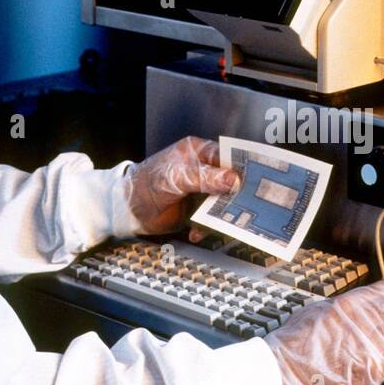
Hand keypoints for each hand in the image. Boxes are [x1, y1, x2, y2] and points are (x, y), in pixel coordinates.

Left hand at [119, 136, 239, 236]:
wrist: (128, 208)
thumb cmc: (148, 182)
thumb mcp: (179, 176)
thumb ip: (206, 177)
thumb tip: (233, 178)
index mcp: (200, 153)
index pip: (229, 157)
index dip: (243, 167)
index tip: (256, 178)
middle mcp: (203, 171)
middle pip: (230, 183)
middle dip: (236, 196)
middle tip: (246, 205)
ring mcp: (201, 192)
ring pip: (223, 204)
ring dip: (221, 216)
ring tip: (221, 224)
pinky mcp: (197, 211)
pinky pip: (211, 221)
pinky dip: (206, 228)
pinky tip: (197, 231)